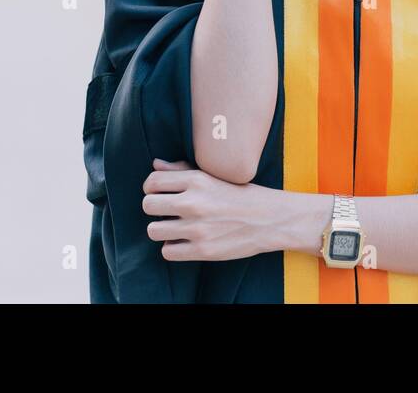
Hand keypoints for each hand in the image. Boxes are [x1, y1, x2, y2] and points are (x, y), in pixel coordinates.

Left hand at [143, 158, 282, 261]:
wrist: (270, 219)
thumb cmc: (241, 194)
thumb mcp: (214, 175)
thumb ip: (182, 170)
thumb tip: (155, 165)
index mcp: (197, 180)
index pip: (152, 182)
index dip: (151, 188)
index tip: (160, 193)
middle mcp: (194, 203)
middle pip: (148, 205)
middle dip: (154, 208)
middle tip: (166, 211)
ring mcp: (197, 228)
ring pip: (153, 230)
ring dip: (161, 229)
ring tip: (173, 227)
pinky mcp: (203, 250)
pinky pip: (167, 251)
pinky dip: (172, 247)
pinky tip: (183, 241)